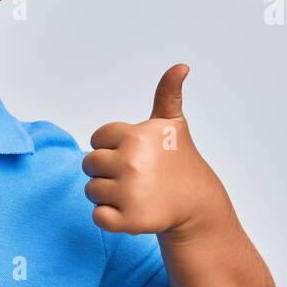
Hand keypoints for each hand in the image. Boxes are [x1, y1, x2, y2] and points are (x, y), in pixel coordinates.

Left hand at [81, 64, 227, 236]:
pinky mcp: (129, 220)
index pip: (97, 138)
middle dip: (106, 171)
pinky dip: (108, 218)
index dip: (112, 147)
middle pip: (89, 164)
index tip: (134, 154)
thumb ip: (168, 94)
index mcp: (135, 136)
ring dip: (107, 194)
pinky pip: (98, 217)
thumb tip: (181, 66)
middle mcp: (131, 162)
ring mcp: (129, 192)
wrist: (197, 204)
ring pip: (91, 190)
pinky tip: (129, 211)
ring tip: (134, 193)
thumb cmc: (179, 161)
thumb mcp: (172, 125)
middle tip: (133, 176)